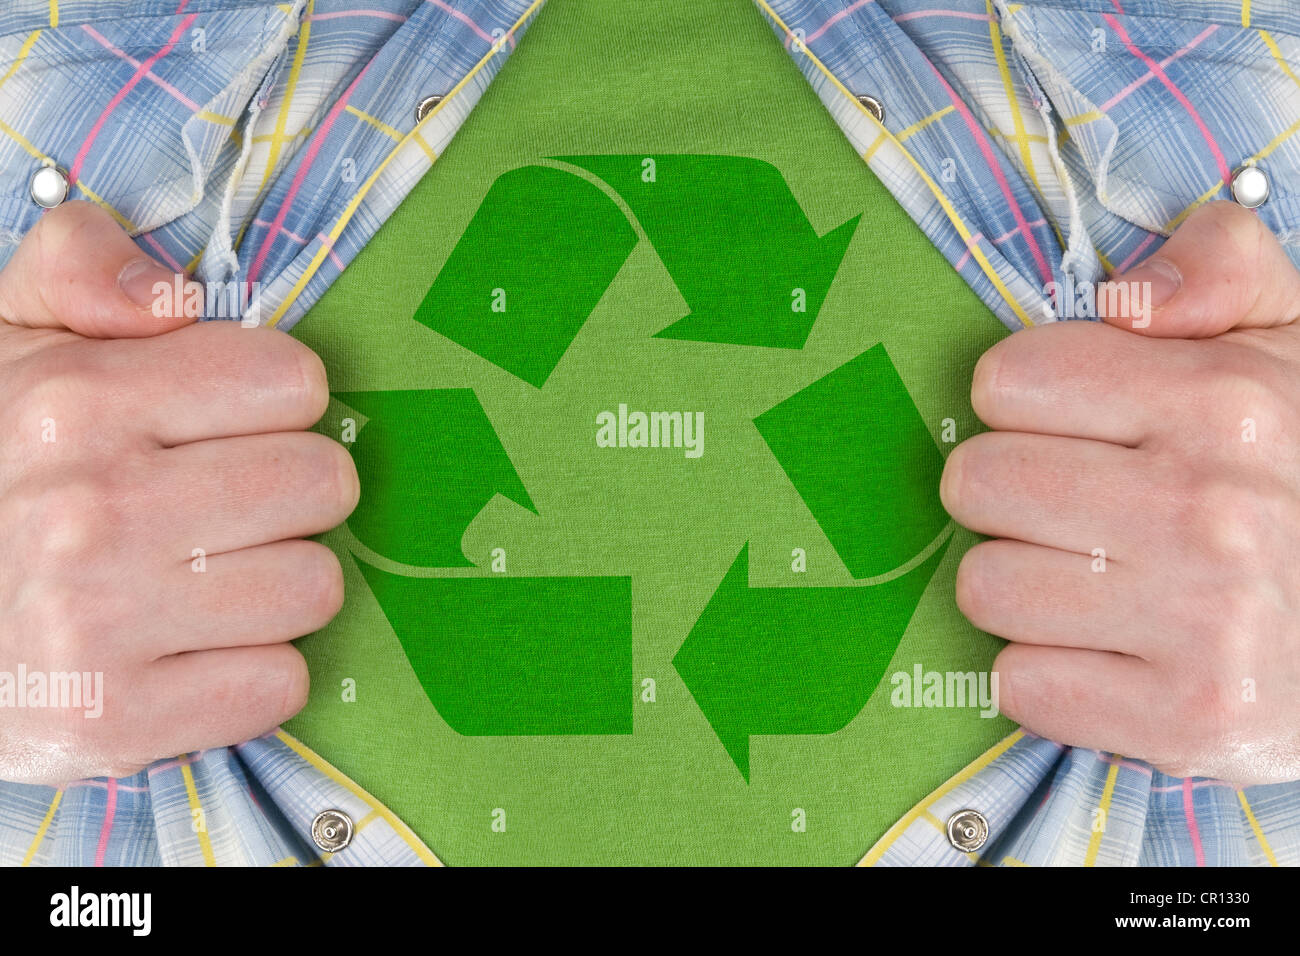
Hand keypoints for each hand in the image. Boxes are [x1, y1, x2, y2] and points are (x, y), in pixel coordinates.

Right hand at [0, 202, 356, 784]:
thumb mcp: (2, 337)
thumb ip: (78, 266)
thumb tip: (174, 296)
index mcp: (77, 403)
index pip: (293, 382)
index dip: (270, 398)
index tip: (226, 420)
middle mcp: (95, 512)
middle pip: (323, 483)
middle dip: (286, 490)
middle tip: (224, 505)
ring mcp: (104, 627)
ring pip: (315, 586)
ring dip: (275, 583)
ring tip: (204, 578)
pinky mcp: (116, 725)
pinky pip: (280, 684)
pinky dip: (249, 672)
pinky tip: (190, 650)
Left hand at [944, 201, 1299, 784]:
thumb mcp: (1295, 338)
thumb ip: (1220, 265)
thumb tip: (1127, 294)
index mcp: (1222, 402)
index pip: (1006, 380)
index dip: (1029, 399)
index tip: (1074, 422)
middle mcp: (1206, 512)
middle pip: (976, 481)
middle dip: (1013, 492)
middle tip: (1078, 508)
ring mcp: (1198, 626)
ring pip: (984, 585)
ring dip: (1025, 585)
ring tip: (1096, 582)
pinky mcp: (1185, 722)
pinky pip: (1020, 684)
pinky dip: (1050, 675)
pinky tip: (1111, 654)